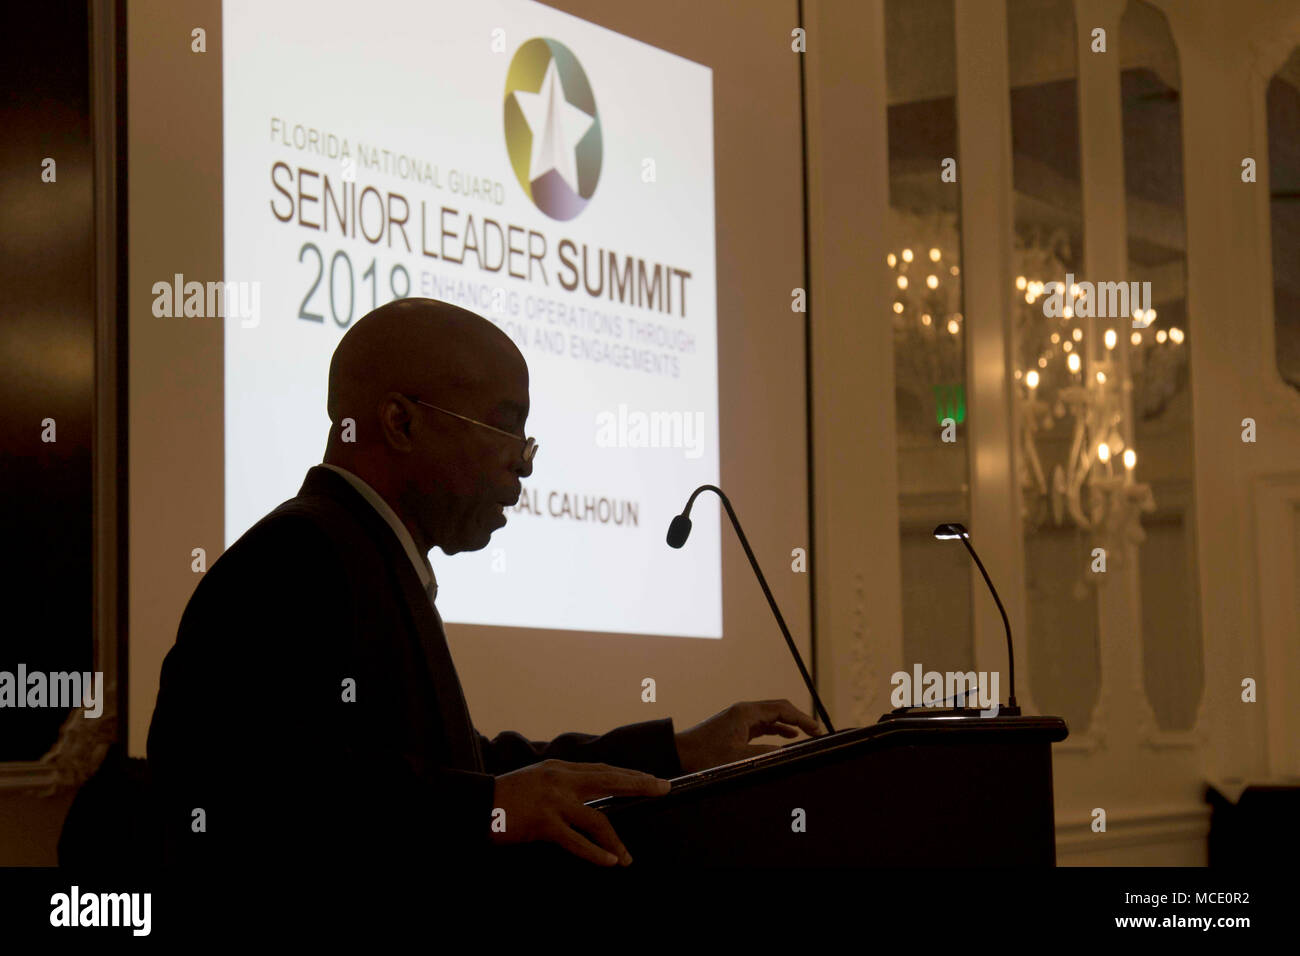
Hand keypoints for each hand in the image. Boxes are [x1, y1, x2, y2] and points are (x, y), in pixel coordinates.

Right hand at [490, 759, 670, 865]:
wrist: (476, 803)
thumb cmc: (507, 796)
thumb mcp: (539, 779)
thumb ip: (563, 784)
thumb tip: (588, 796)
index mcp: (561, 768)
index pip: (604, 769)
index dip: (629, 773)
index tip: (651, 778)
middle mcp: (561, 779)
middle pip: (610, 780)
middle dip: (639, 784)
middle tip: (663, 789)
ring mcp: (554, 801)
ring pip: (597, 818)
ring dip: (616, 839)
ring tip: (628, 857)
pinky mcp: (544, 823)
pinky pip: (576, 841)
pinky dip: (596, 853)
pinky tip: (610, 861)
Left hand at [674, 699, 822, 773]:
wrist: (681, 752)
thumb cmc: (705, 755)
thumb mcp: (738, 758)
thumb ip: (765, 753)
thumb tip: (787, 751)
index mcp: (746, 712)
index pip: (782, 709)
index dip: (802, 718)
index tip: (816, 729)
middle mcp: (745, 710)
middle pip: (779, 708)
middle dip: (799, 718)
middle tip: (816, 731)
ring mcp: (740, 717)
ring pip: (772, 715)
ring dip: (789, 723)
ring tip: (806, 734)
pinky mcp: (737, 725)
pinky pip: (763, 723)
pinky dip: (777, 728)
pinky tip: (787, 736)